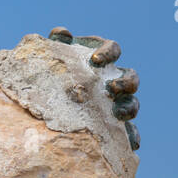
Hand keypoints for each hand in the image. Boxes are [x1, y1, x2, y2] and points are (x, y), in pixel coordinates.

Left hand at [48, 26, 140, 150]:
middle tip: (111, 87)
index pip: (112, 49)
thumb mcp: (50, 57)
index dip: (107, 52)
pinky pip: (129, 131)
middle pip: (131, 78)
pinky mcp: (113, 123)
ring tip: (119, 114)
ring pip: (133, 103)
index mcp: (99, 58)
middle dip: (126, 82)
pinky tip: (132, 144)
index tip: (94, 60)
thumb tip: (61, 34)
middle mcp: (112, 77)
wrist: (44, 97)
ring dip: (130, 108)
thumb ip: (56, 43)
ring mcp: (115, 101)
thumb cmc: (50, 71)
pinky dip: (132, 136)